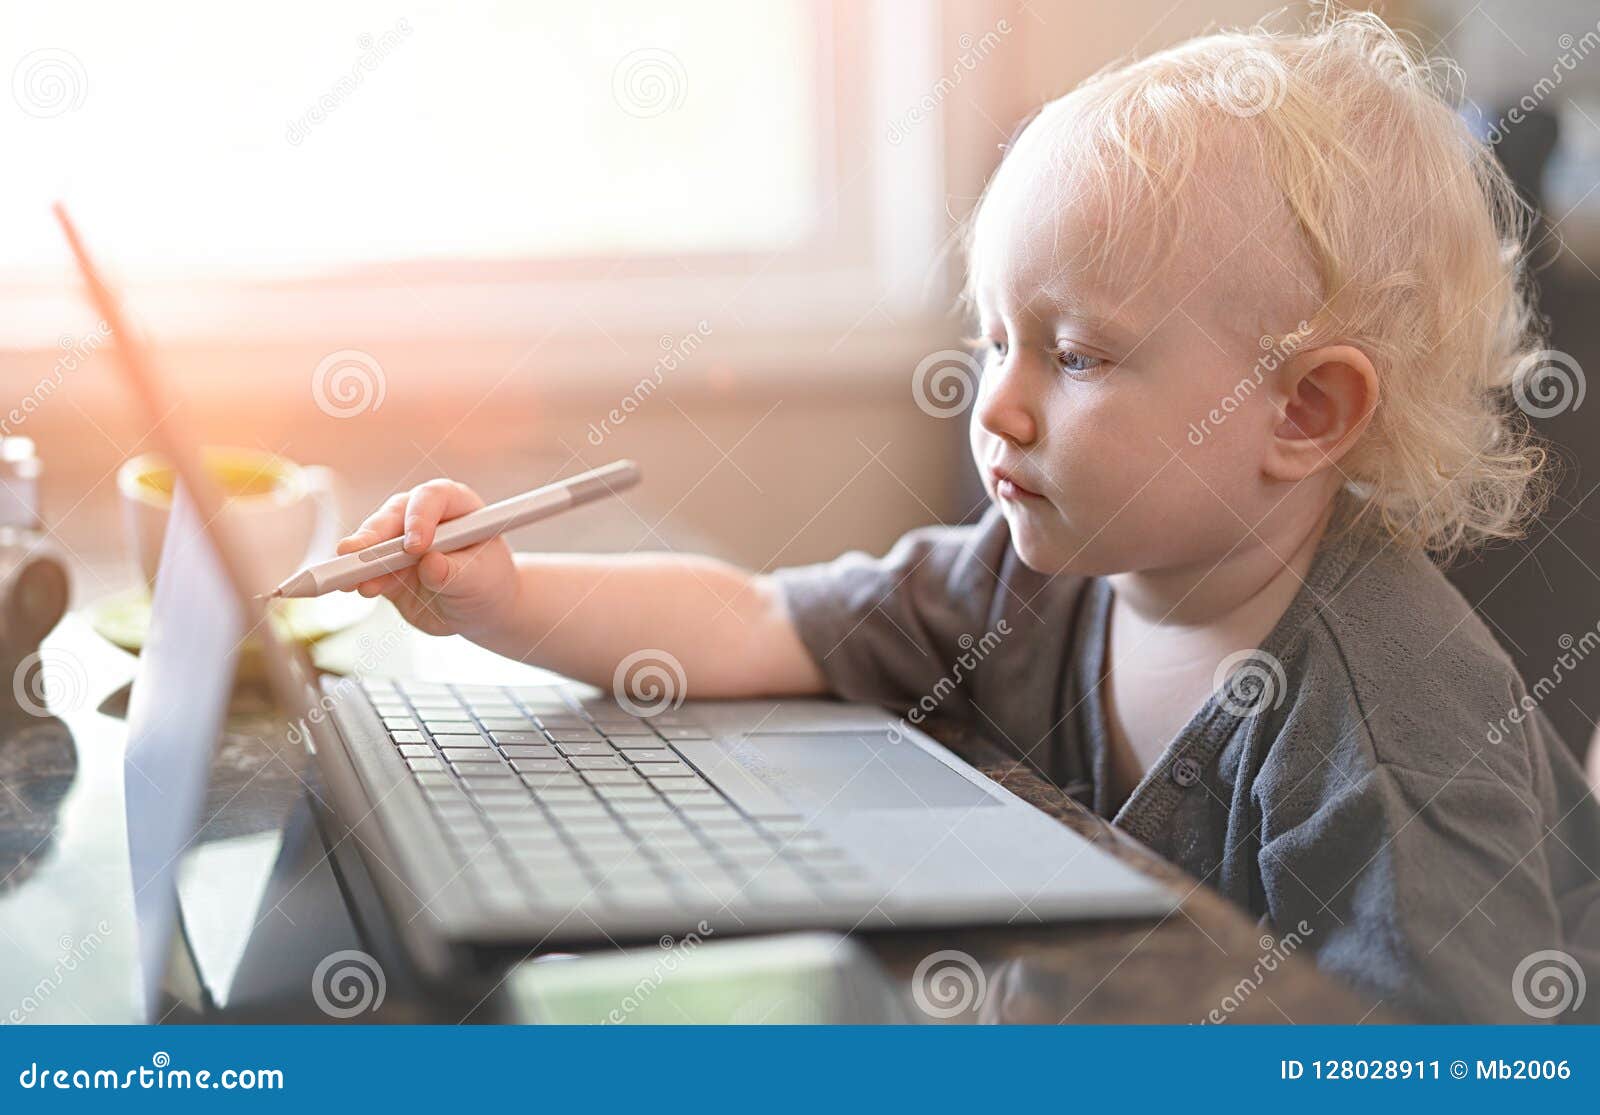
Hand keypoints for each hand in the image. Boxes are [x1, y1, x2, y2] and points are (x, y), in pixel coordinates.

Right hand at [336, 478, 518, 637]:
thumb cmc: (488, 584)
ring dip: (360, 560)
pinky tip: (353, 587)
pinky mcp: (384, 567)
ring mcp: (399, 540)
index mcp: (455, 504)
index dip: (420, 517)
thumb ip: (456, 572)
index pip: (433, 498)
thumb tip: (430, 565)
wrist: (480, 609)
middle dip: (374, 535)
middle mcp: (422, 516)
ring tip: (348, 578)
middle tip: (356, 553)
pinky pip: (366, 570)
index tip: (416, 546)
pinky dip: (357, 578)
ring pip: (373, 542)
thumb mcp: (481, 580)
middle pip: (393, 517)